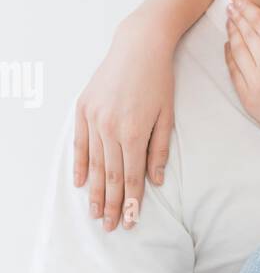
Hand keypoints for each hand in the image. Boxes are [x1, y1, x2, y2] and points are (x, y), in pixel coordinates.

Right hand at [73, 15, 174, 229]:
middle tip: (109, 227)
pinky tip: (79, 183)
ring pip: (93, 163)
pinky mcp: (83, 108)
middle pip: (110, 175)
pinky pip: (79, 143)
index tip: (129, 222)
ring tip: (94, 212)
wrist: (139, 46)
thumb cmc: (159, 80)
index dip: (130, 202)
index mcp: (134, 132)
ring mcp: (93, 118)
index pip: (130, 177)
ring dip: (94, 190)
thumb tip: (155, 182)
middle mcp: (110, 127)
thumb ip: (159, 150)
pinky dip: (79, 164)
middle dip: (110, 204)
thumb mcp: (167, 116)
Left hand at [224, 0, 259, 166]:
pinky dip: (228, 57)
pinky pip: (233, 73)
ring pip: (236, 51)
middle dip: (237, 18)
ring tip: (229, 23)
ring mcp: (255, 84)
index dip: (248, 10)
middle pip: (246, 34)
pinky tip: (228, 47)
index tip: (240, 1)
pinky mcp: (249, 100)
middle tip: (230, 7)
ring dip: (231, 34)